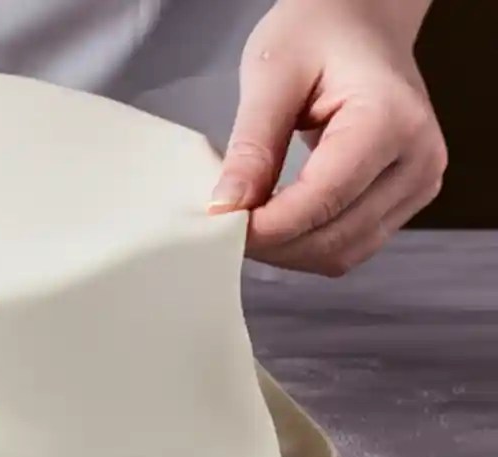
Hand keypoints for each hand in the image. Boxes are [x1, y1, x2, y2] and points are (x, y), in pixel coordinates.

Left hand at [210, 0, 446, 276]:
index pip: (324, 199)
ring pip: (345, 252)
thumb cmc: (318, 33)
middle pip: (336, 237)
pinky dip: (307, 243)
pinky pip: (352, 243)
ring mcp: (418, 182)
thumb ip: (252, 145)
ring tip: (246, 223)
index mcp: (391, 120)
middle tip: (222, 228)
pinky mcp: (405, 197)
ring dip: (289, 251)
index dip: (267, 226)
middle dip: (274, 244)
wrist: (361, 20)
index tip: (219, 226)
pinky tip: (275, 220)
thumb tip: (227, 206)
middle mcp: (418, 159)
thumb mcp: (271, 76)